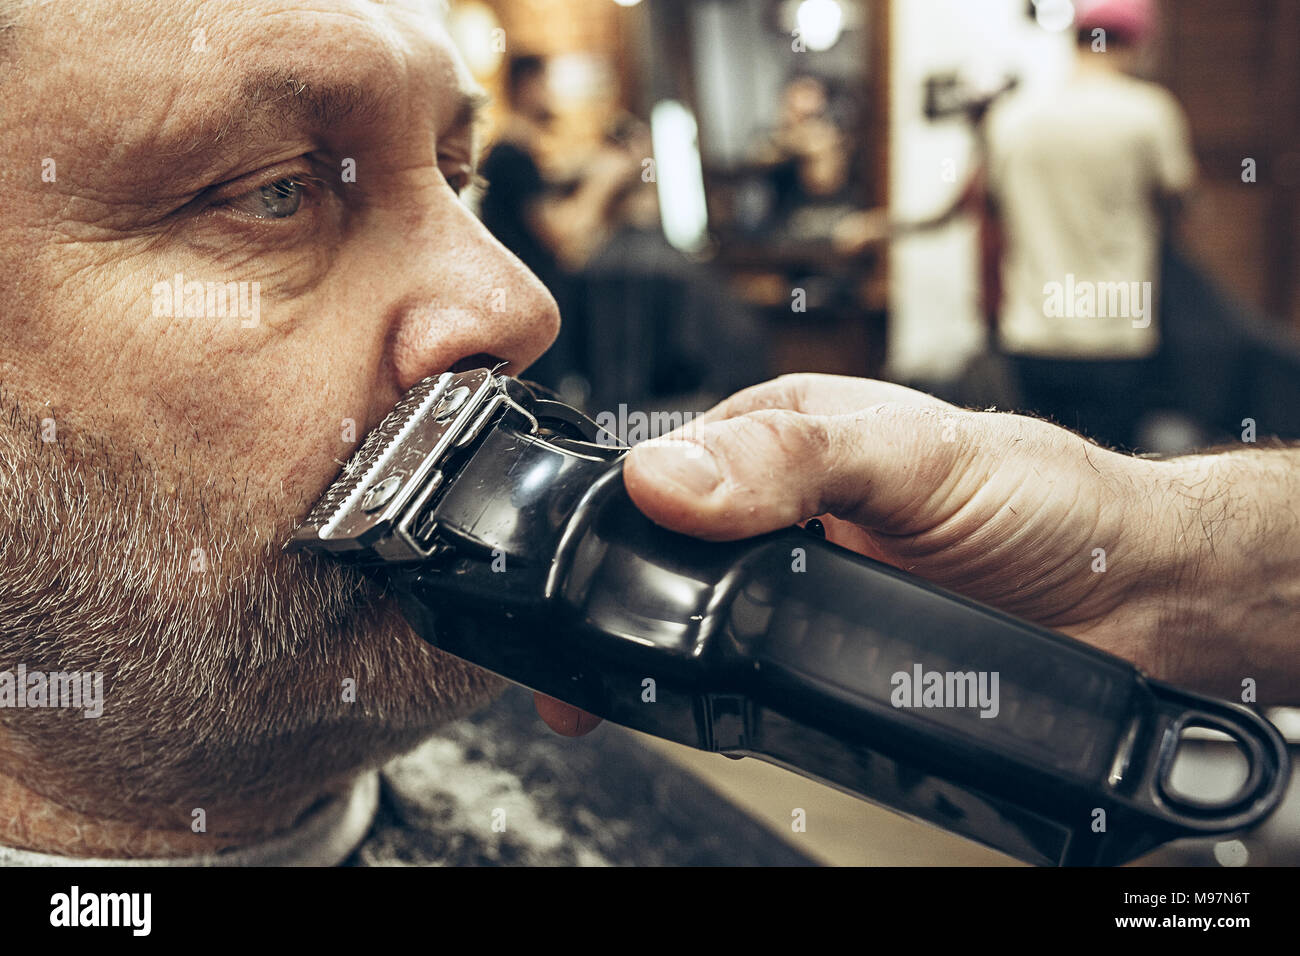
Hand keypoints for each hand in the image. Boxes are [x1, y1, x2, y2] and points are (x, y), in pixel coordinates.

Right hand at [621, 374, 1182, 680]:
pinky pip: (750, 658)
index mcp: (787, 427)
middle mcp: (785, 497)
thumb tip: (670, 477)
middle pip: (672, 540)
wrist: (1131, 596)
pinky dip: (723, 677)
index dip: (623, 515)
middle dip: (632, 591)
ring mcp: (801, 569)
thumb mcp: (914, 457)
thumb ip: (797, 457)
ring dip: (672, 639)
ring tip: (632, 681)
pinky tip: (713, 692)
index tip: (593, 570)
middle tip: (598, 655)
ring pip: (702, 604)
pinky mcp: (824, 635)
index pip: (668, 462)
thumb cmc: (1046, 499)